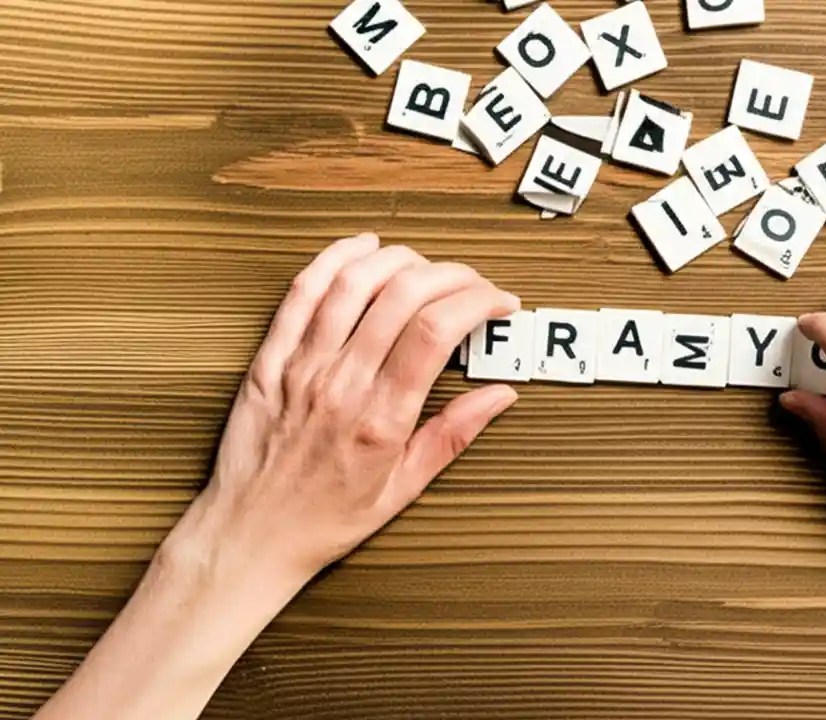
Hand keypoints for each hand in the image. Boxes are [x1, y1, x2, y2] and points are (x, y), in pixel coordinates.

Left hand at [37, 235, 522, 719]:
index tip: (499, 303)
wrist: (250, 537)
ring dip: (399, 260)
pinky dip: (336, 259)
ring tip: (427, 265)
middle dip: (451, 274)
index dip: (477, 301)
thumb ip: (454, 434)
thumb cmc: (325, 520)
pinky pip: (302, 293)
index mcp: (382, 419)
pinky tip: (363, 249)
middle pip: (403, 295)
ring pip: (354, 283)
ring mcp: (300, 367)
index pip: (436, 331)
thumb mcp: (404, 489)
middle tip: (473, 283)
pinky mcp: (268, 359)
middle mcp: (341, 385)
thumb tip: (501, 394)